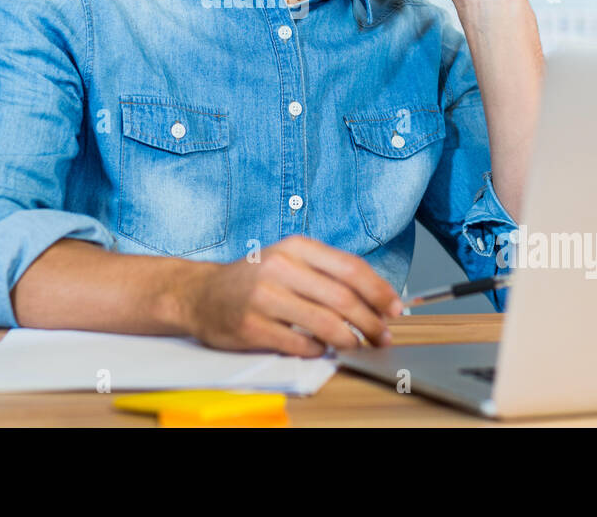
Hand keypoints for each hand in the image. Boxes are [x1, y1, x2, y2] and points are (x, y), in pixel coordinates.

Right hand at [178, 236, 402, 356]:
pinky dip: (319, 350)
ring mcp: (264, 298)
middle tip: (383, 336)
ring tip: (358, 344)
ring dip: (350, 339)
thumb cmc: (254, 279)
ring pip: (325, 323)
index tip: (395, 308)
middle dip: (371, 321)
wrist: (201, 294)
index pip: (350, 268)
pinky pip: (300, 344)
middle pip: (342, 298)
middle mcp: (280, 267)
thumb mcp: (288, 260)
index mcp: (295, 247)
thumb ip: (327, 273)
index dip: (379, 291)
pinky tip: (321, 348)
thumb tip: (376, 298)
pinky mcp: (253, 327)